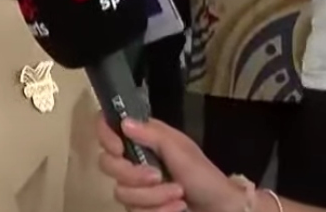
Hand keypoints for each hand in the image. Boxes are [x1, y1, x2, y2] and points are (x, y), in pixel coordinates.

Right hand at [96, 113, 243, 211]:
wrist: (220, 209)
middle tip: (157, 176)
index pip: (107, 128)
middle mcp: (133, 161)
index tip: (119, 149)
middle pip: (107, 164)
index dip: (105, 136)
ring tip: (178, 195)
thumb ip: (152, 134)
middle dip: (133, 175)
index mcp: (141, 139)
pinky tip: (176, 208)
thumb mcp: (181, 150)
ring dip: (153, 197)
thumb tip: (124, 122)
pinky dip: (159, 211)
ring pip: (122, 193)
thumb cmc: (203, 176)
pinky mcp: (141, 208)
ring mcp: (135, 187)